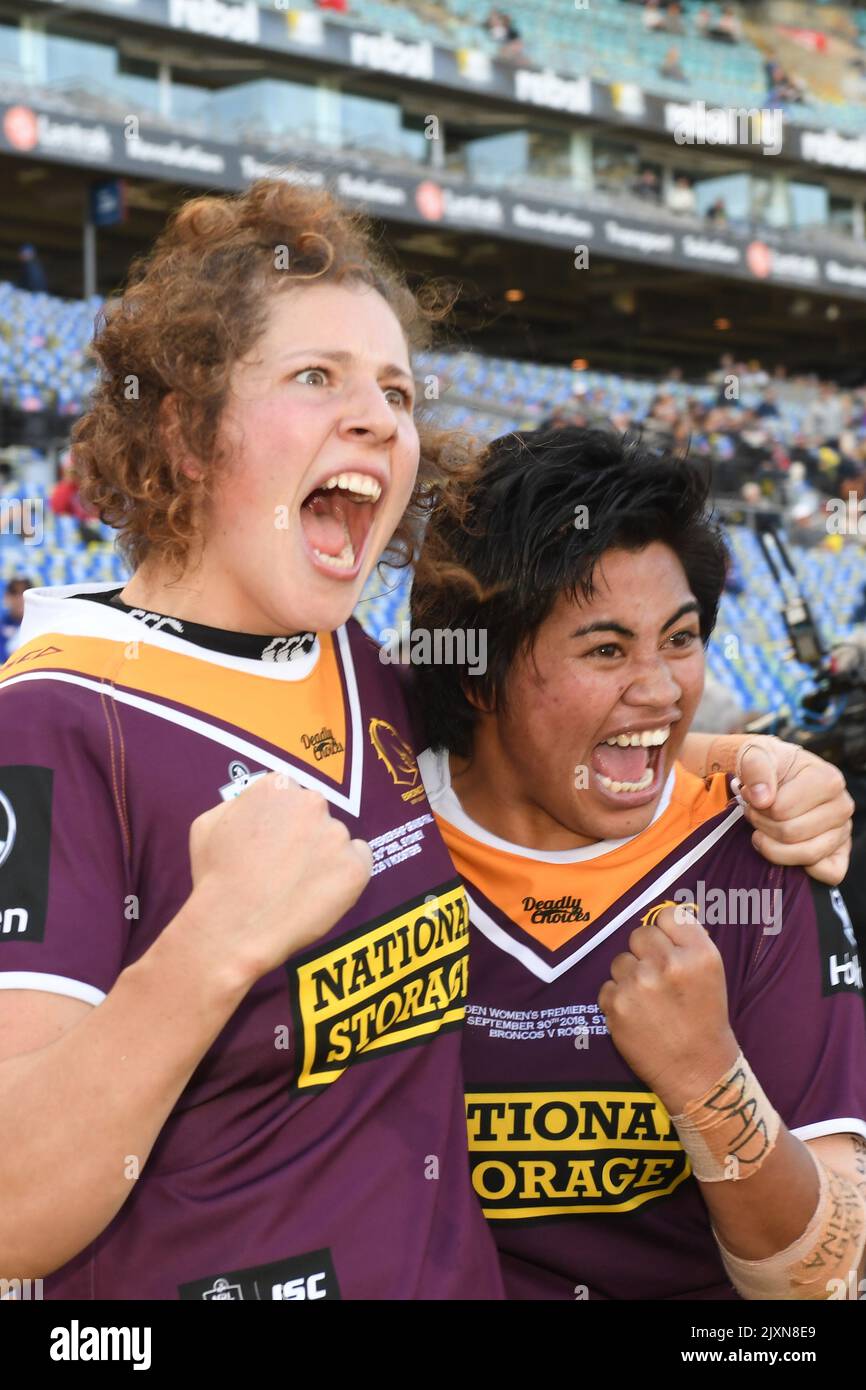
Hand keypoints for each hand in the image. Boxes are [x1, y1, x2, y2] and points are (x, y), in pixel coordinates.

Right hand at [185, 773, 371, 987]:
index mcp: (277, 787)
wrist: (235, 927)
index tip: (273, 841)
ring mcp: (337, 835)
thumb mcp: (206, 825)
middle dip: (304, 834)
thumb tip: (251, 804)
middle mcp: (311, 803)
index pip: (289, 793)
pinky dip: (345, 875)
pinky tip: (320, 893)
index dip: (280, 819)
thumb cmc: (216, 878)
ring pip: (336, 839)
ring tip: (298, 885)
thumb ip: (236, 804)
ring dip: (323, 855)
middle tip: (285, 865)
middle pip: (315, 813)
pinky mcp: (356, 867)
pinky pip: (359, 862)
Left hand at [598, 907, 737, 1113]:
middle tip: (658, 978)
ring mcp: (639, 983)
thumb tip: (658, 920)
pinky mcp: (616, 1004)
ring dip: (629, 976)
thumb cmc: (705, 1019)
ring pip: (620, 960)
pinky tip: (637, 1016)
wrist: (697, 1071)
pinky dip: (617, 999)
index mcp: (698, 954)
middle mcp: (668, 963)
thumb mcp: (711, 973)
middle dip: (645, 953)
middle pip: (639, 934)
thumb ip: (687, 942)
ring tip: (649, 1001)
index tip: (668, 947)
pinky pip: (607, 986)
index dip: (666, 932)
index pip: (668, 915)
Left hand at [735, 737, 853, 885]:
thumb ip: (756, 768)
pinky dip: (803, 867)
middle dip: (762, 825)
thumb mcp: (755, 753)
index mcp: (829, 779)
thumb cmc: (769, 765)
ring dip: (773, 847)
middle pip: (791, 833)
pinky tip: (784, 849)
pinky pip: (829, 873)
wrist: (777, 775)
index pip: (782, 809)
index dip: (757, 807)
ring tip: (761, 829)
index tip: (750, 797)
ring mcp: (843, 831)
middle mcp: (842, 806)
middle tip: (753, 813)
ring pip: (808, 855)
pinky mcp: (840, 852)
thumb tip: (763, 799)